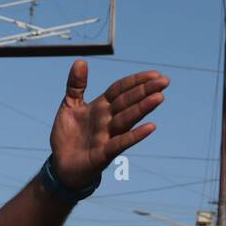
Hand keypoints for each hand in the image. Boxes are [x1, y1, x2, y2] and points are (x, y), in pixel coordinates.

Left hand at [49, 60, 168, 188]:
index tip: (154, 74)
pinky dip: (135, 135)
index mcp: (101, 107)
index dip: (135, 81)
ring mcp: (107, 136)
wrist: (61, 165)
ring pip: (127, 119)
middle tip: (164, 81)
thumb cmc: (68, 135)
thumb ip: (76, 84)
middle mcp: (107, 120)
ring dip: (143, 108)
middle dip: (145, 91)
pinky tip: (151, 127)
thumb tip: (81, 60)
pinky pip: (121, 143)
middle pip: (128, 102)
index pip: (120, 90)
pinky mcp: (104, 154)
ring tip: (159, 97)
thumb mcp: (69, 106)